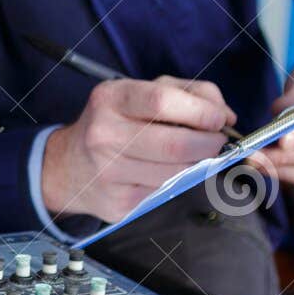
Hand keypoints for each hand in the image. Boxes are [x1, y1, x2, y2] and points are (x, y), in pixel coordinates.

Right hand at [41, 76, 236, 221]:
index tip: (218, 119)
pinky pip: (164, 190)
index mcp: (111, 98)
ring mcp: (109, 171)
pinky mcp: (118, 202)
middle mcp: (104, 134)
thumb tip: (226, 116)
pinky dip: (176, 180)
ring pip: (176, 172)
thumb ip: (187, 93)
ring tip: (194, 155)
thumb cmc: (115, 123)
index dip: (201, 112)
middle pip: (176, 144)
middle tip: (217, 142)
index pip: (163, 101)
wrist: (67, 167)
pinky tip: (165, 171)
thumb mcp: (141, 93)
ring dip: (198, 164)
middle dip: (210, 144)